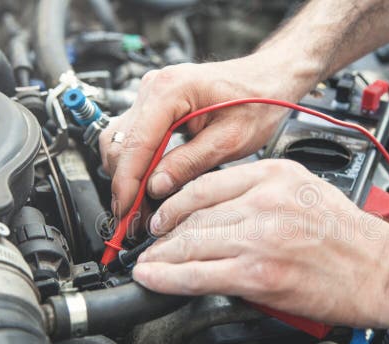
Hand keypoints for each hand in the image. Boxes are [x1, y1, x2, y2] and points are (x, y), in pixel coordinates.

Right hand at [99, 53, 309, 217]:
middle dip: (124, 185)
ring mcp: (151, 94)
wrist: (269, 79)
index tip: (127, 215)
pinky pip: (132, 137)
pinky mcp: (155, 104)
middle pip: (119, 144)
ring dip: (126, 176)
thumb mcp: (230, 140)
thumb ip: (190, 162)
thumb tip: (156, 186)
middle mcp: (154, 87)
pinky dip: (135, 164)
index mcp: (170, 90)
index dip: (127, 186)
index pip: (134, 145)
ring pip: (119, 142)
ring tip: (141, 207)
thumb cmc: (259, 100)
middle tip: (134, 219)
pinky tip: (148, 186)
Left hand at [133, 159, 388, 327]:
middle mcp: (264, 200)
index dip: (175, 202)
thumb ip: (262, 194)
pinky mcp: (258, 274)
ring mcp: (259, 237)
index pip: (207, 183)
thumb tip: (220, 212)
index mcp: (275, 174)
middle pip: (194, 213)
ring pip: (191, 242)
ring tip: (147, 263)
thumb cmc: (352, 236)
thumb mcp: (306, 190)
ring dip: (160, 256)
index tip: (164, 214)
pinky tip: (152, 277)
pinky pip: (199, 274)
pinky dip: (168, 277)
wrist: (384, 270)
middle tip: (150, 243)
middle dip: (164, 231)